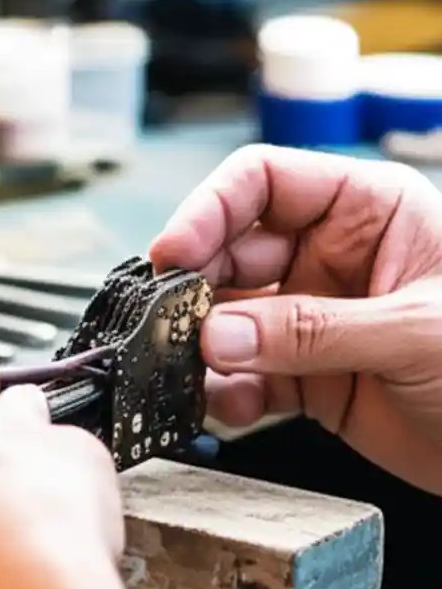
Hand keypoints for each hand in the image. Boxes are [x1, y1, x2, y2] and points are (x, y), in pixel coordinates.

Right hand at [150, 144, 441, 491]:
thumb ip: (310, 332)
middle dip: (198, 290)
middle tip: (172, 325)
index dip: (209, 210)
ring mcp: (314, 318)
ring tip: (192, 374)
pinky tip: (230, 406)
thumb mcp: (415, 334)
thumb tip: (218, 334)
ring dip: (203, 349)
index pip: (262, 182)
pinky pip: (243, 377)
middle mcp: (331, 258)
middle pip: (230, 253)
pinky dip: (225, 394)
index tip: (174, 252)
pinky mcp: (307, 377)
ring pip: (226, 320)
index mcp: (367, 212)